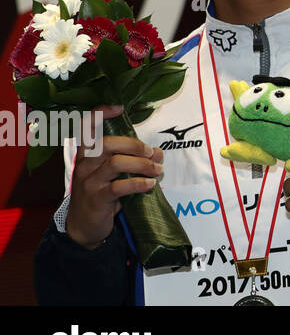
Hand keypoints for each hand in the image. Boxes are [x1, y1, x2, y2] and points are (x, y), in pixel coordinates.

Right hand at [65, 104, 162, 249]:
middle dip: (135, 146)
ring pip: (116, 163)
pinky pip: (119, 186)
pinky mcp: (97, 198)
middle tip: (152, 155)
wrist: (85, 226)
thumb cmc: (103, 193)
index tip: (119, 108)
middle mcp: (84, 164)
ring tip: (157, 171)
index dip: (99, 114)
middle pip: (107, 143)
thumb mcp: (116, 174)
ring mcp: (88, 181)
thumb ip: (135, 159)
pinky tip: (150, 184)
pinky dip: (139, 183)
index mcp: (87, 154)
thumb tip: (159, 152)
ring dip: (143, 165)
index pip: (86, 128)